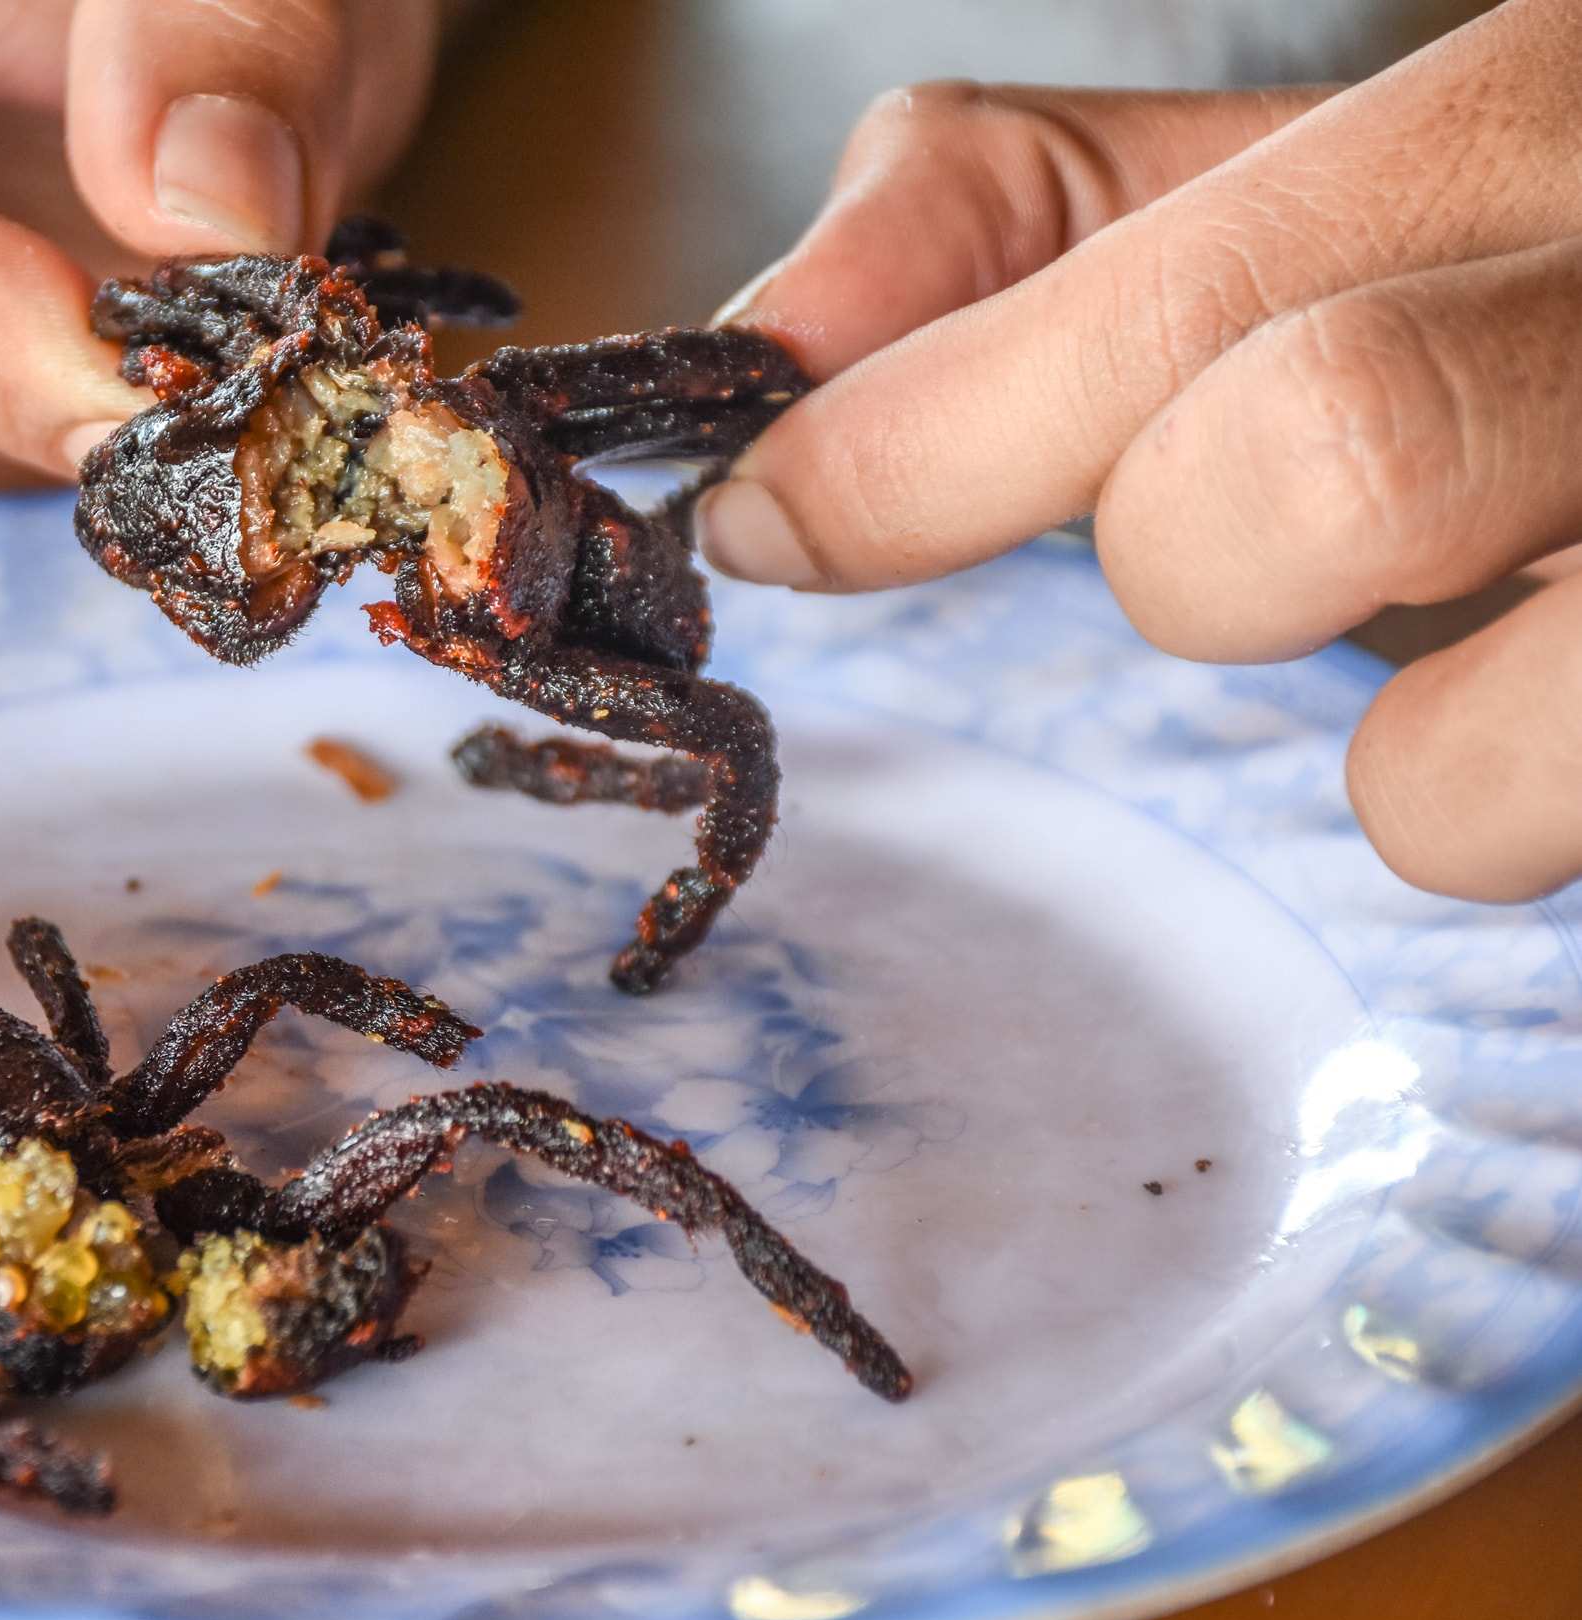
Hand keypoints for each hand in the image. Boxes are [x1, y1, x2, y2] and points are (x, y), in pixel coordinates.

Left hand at [692, 0, 1581, 904]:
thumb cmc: (1535, 299)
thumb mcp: (1308, 195)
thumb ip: (1031, 231)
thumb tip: (769, 346)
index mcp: (1552, 108)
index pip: (1177, 284)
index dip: (921, 439)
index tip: (765, 520)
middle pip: (1314, 468)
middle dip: (1194, 562)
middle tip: (1261, 540)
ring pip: (1455, 770)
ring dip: (1405, 763)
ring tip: (1496, 642)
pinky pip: (1547, 865)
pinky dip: (1520, 823)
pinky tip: (1575, 703)